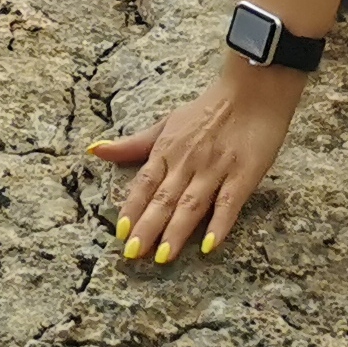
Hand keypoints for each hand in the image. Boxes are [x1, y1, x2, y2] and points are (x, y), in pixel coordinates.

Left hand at [88, 54, 305, 262]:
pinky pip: (229, 203)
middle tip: (133, 254)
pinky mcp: (243, 175)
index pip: (145, 183)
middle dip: (148, 227)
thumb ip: (133, 144)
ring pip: (192, 204)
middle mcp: (187, 161)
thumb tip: (94, 150)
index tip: (120, 232)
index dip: (132, 207)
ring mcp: (215, 168)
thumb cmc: (207, 110)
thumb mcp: (166, 123)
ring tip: (163, 255)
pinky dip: (219, 224)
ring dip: (176, 230)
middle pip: (164, 198)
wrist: (253, 91)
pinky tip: (209, 245)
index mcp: (167, 149)